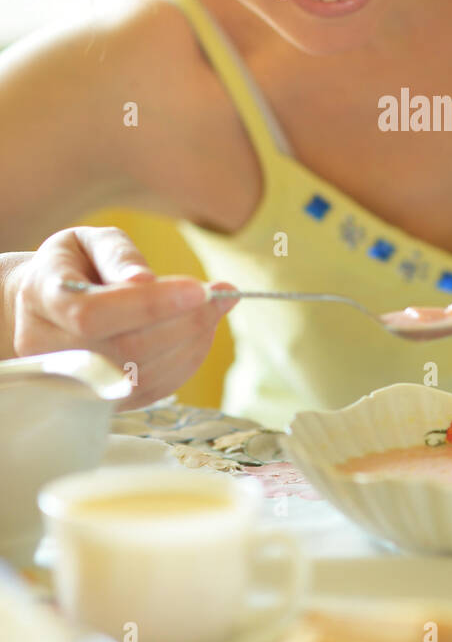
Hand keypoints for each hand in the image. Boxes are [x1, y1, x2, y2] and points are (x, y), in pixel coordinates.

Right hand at [11, 226, 238, 409]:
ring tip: (214, 307)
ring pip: (142, 374)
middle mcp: (47, 349)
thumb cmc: (71, 267)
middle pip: (124, 348)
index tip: (199, 288)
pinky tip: (199, 331)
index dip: (149, 305)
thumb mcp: (86, 241)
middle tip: (221, 294)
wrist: (41, 308)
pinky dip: (186, 360)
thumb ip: (115, 253)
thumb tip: (144, 278)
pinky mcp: (98, 400)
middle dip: (184, 321)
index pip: (93, 314)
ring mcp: (70, 382)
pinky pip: (151, 389)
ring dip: (191, 341)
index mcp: (41, 299)